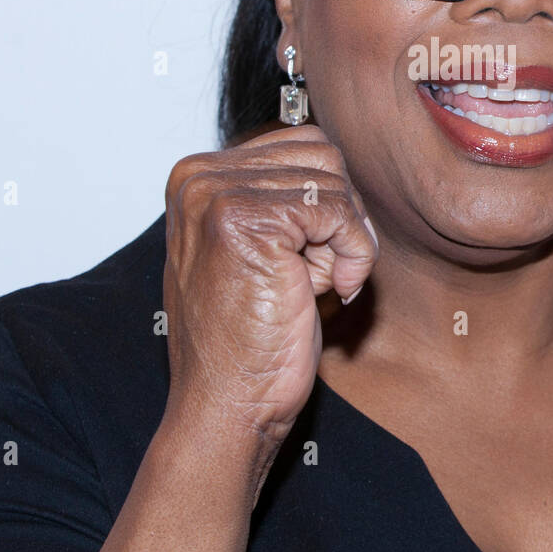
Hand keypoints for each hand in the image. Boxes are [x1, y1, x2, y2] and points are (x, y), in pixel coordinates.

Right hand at [160, 124, 377, 447]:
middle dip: (339, 216)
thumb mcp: (260, 250)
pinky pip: (341, 212)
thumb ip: (283, 197)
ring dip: (345, 239)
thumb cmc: (251, 338)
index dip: (328, 200)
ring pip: (335, 182)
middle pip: (322, 156)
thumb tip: (339, 162)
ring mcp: (218, 196)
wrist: (226, 406)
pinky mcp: (249, 222)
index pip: (301, 145)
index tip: (311, 257)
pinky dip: (355, 254)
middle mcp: (200, 177)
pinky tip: (333, 291)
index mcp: (197, 177)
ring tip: (316, 285)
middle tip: (319, 274)